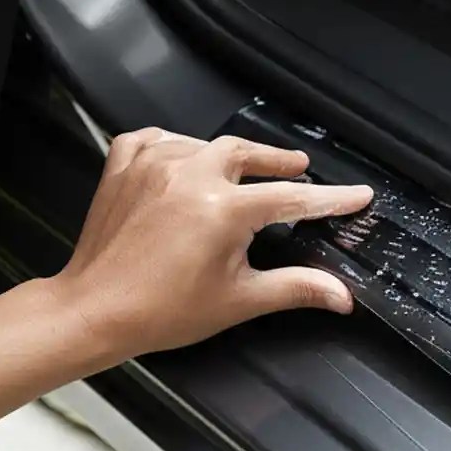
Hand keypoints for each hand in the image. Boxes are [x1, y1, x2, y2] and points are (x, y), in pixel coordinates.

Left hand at [53, 127, 372, 360]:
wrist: (93, 311)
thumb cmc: (162, 310)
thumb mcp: (240, 300)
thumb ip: (296, 288)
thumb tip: (341, 295)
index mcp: (223, 208)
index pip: (293, 198)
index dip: (331, 198)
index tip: (357, 194)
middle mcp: (189, 176)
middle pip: (248, 154)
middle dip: (277, 161)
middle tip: (297, 167)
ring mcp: (153, 166)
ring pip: (205, 144)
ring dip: (229, 155)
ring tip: (244, 169)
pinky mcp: (124, 167)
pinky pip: (158, 140)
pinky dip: (178, 145)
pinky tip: (187, 160)